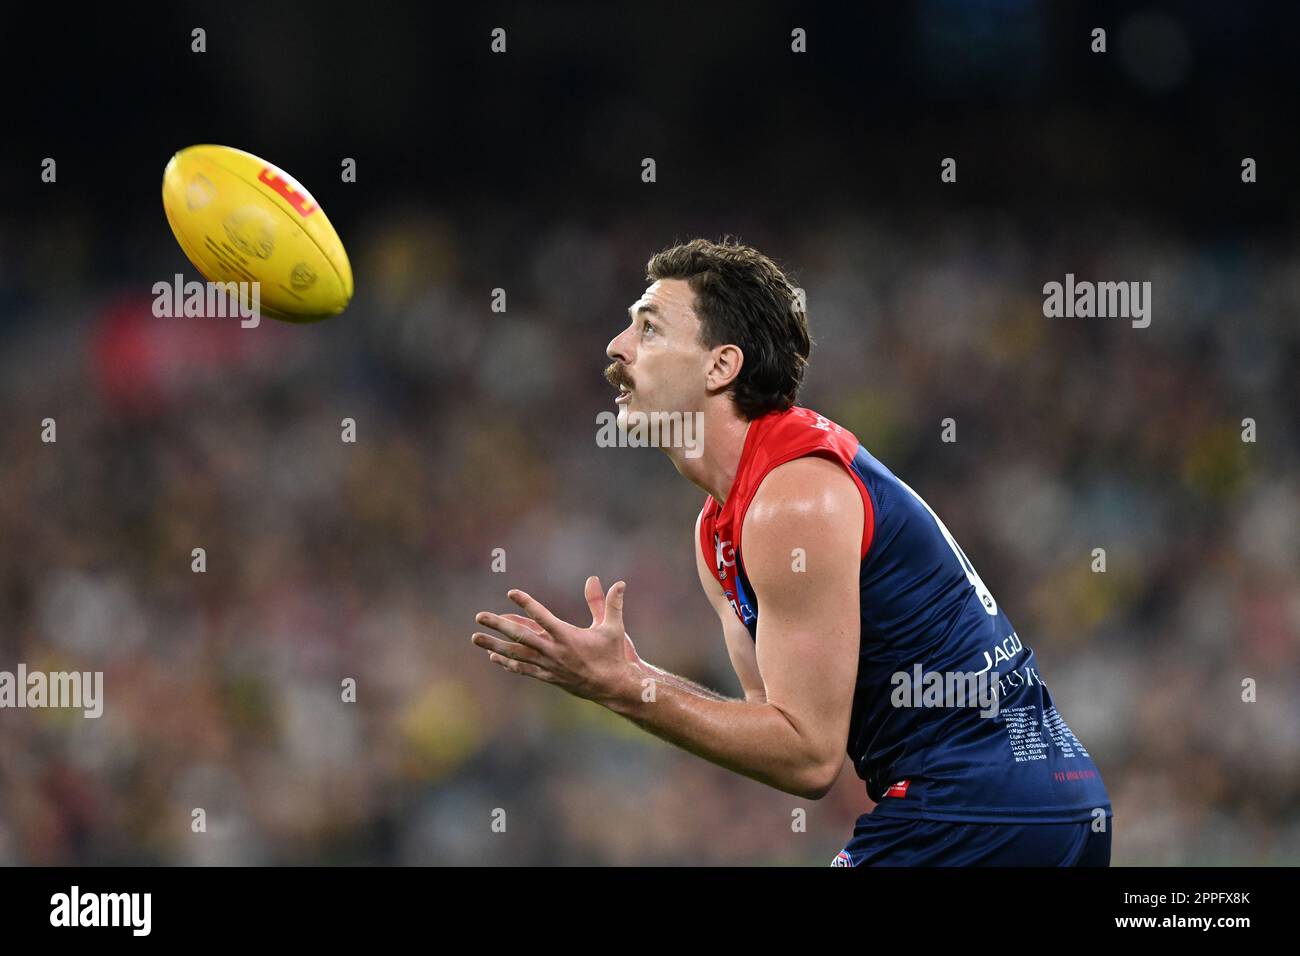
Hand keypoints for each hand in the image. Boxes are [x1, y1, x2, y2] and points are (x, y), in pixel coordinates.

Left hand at [472, 576, 644, 704]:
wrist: (612, 688)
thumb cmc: (613, 655)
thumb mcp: (613, 627)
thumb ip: (610, 604)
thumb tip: (618, 582)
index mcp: (568, 636)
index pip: (542, 617)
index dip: (527, 604)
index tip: (511, 593)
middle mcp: (554, 651)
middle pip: (521, 636)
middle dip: (498, 625)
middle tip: (479, 616)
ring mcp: (548, 665)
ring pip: (517, 654)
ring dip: (495, 645)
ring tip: (475, 637)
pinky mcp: (548, 676)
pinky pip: (523, 669)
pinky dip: (507, 662)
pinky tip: (493, 656)